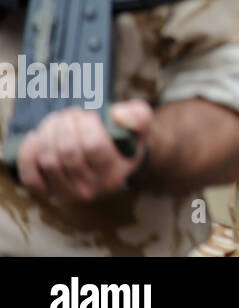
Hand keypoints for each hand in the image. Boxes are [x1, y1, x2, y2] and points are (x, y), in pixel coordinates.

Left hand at [16, 101, 151, 201]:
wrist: (114, 164)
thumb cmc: (125, 140)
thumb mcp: (141, 126)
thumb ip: (138, 117)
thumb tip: (118, 115)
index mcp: (115, 174)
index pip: (94, 145)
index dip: (87, 123)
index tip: (90, 113)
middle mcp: (91, 189)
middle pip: (68, 152)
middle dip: (65, 124)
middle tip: (71, 113)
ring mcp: (67, 194)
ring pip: (49, 160)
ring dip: (48, 133)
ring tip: (57, 120)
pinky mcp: (49, 193)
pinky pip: (32, 177)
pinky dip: (28, 155)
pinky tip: (35, 137)